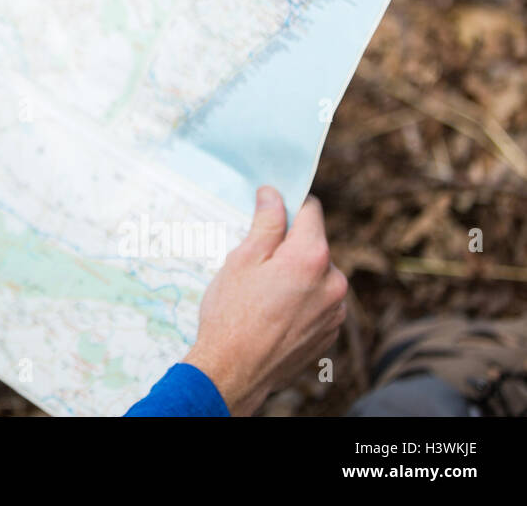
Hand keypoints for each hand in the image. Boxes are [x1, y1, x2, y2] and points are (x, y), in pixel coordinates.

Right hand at [182, 186, 347, 415]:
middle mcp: (334, 281)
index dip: (287, 207)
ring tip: (264, 295)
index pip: (311, 210)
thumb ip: (265, 223)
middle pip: (315, 245)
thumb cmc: (231, 314)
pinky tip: (274, 314)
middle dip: (289, 247)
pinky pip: (320, 302)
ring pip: (318, 275)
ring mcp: (336, 310)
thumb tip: (273, 194)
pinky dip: (302, 301)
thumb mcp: (242, 260)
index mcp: (311, 257)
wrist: (235, 371)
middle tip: (257, 265)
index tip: (268, 214)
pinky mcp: (331, 332)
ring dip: (298, 275)